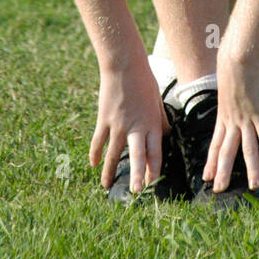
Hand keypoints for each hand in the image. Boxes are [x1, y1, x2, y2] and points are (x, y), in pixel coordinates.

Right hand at [89, 63, 169, 193]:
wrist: (124, 65)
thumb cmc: (144, 81)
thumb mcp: (158, 101)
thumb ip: (160, 120)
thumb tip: (164, 134)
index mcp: (152, 124)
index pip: (155, 152)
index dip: (154, 169)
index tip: (152, 183)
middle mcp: (136, 127)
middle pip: (138, 156)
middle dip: (137, 176)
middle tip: (136, 192)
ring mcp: (118, 124)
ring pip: (114, 153)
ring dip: (110, 171)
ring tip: (107, 187)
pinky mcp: (104, 119)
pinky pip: (98, 141)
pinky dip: (95, 153)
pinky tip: (94, 165)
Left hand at [203, 52, 258, 191]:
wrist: (236, 59)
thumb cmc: (230, 68)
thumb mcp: (225, 89)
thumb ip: (228, 101)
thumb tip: (231, 101)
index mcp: (223, 116)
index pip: (215, 144)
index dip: (210, 162)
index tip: (206, 177)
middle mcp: (232, 121)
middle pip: (226, 151)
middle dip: (222, 172)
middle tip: (219, 191)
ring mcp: (246, 118)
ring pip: (247, 148)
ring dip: (251, 169)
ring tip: (254, 186)